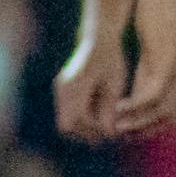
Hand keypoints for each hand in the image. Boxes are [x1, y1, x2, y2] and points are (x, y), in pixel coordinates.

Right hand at [53, 16, 126, 143]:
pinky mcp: (62, 89)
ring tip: (101, 131)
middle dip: (85, 134)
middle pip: (66, 125)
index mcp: (75, 86)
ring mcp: (60, 89)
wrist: (99, 38)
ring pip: (64, 121)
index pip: (79, 120)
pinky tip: (95, 120)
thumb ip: (109, 107)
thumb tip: (109, 133)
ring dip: (81, 129)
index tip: (111, 132)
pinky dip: (78, 120)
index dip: (95, 129)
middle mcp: (63, 90)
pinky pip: (66, 113)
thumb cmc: (112, 59)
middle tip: (105, 138)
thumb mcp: (115, 83)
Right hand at [115, 0, 175, 137]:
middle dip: (146, 128)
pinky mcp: (169, 62)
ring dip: (136, 123)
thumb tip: (147, 74)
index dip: (158, 122)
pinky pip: (150, 97)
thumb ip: (157, 57)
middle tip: (120, 133)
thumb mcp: (161, 35)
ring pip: (161, 112)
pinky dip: (132, 108)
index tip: (134, 128)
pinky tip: (114, 110)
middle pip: (175, 116)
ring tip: (114, 126)